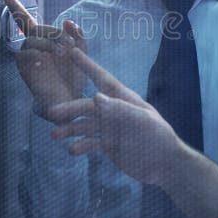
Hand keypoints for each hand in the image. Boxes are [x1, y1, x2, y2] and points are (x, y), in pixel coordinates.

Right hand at [1, 0, 86, 120]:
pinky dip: (35, 55)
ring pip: (31, 40)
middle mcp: (32, 46)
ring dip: (48, 42)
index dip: (14, 6)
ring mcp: (27, 57)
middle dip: (53, 32)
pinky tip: (44, 60)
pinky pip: (24, 55)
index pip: (26, 19)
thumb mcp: (82, 54)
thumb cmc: (74, 78)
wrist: (70, 102)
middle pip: (36, 27)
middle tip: (69, 45)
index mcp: (44, 39)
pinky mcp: (25, 70)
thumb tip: (67, 20)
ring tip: (62, 53)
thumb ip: (78, 36)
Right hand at [49, 48, 184, 186]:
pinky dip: (80, 145)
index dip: (87, 65)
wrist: (166, 166)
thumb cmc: (158, 139)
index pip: (102, 79)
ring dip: (70, 129)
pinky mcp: (109, 144)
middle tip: (51, 112)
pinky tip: (72, 151)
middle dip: (70, 108)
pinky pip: (90, 142)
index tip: (72, 52)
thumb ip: (119, 109)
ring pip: (85, 125)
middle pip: (88, 106)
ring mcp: (111, 128)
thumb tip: (95, 97)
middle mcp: (114, 111)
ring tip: (55, 135)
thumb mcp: (142, 122)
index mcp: (124, 99)